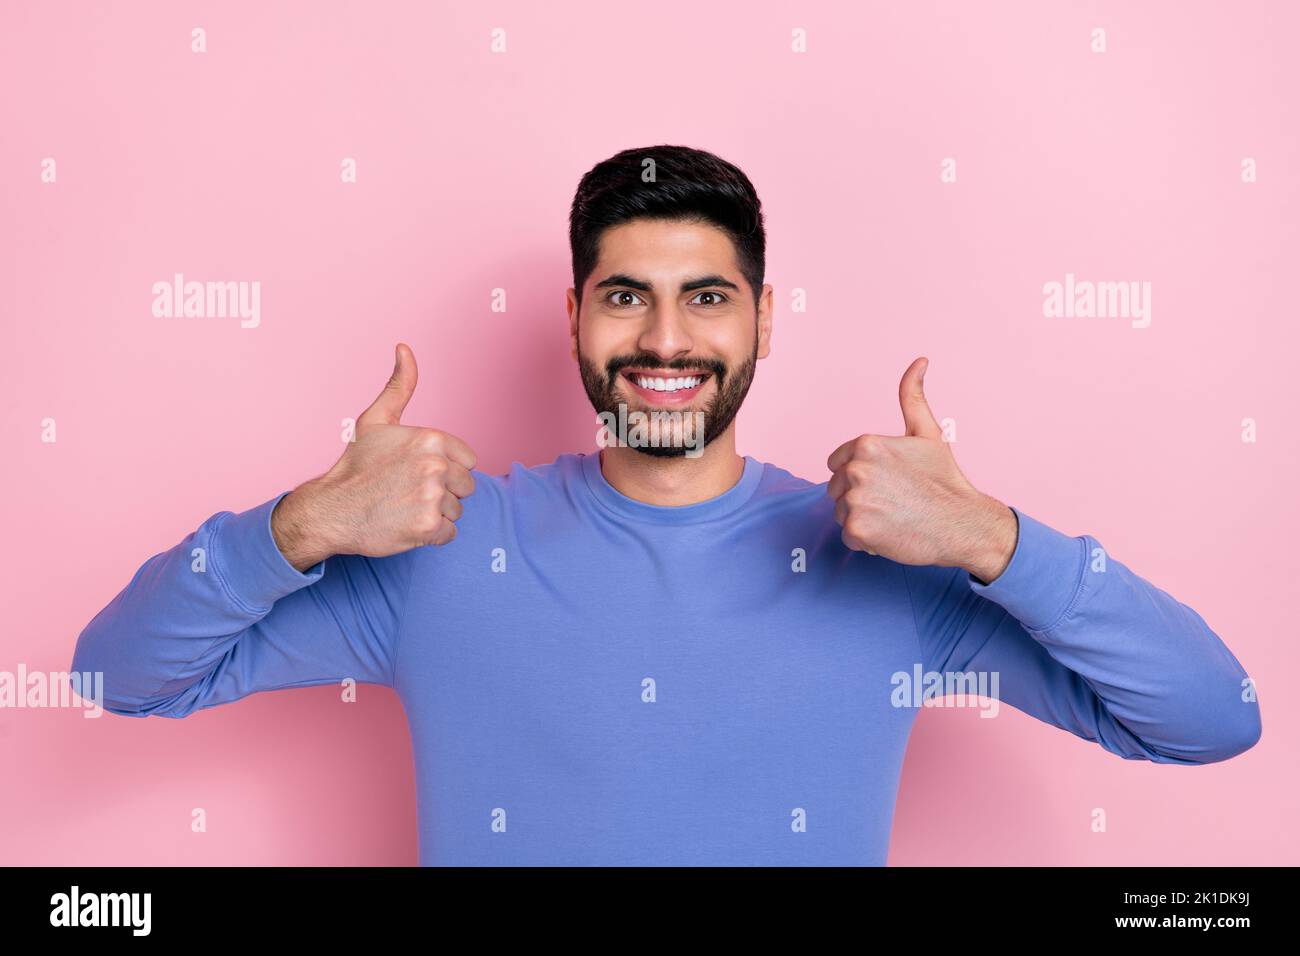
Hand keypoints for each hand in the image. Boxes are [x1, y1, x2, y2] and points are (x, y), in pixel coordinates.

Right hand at [272, 343, 477, 570]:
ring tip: (405, 507)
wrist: (330, 510)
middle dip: (443, 492)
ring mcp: (432, 497)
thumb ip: (399, 386)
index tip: (416, 473)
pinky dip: (430, 535)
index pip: (469, 461)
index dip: (446, 469)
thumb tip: (404, 348)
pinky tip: (406, 524)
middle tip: (408, 492)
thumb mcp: (376, 420)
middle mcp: (436, 466)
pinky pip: (449, 534)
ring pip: (457, 511)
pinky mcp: (428, 527)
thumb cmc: (355, 466)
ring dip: (436, 514)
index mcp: (431, 439)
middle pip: (466, 487)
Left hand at [825, 357, 1016, 581]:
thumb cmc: (945, 480)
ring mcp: (855, 499)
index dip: (861, 476)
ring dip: (863, 519)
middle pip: (836, 489)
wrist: (963, 524)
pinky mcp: (857, 529)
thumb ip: (913, 397)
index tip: (889, 482)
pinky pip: (849, 537)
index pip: (836, 464)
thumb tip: (919, 361)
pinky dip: (867, 541)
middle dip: (860, 497)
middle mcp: (856, 468)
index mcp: (866, 443)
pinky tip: (892, 533)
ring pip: (841, 513)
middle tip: (896, 501)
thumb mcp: (928, 433)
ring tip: (895, 516)